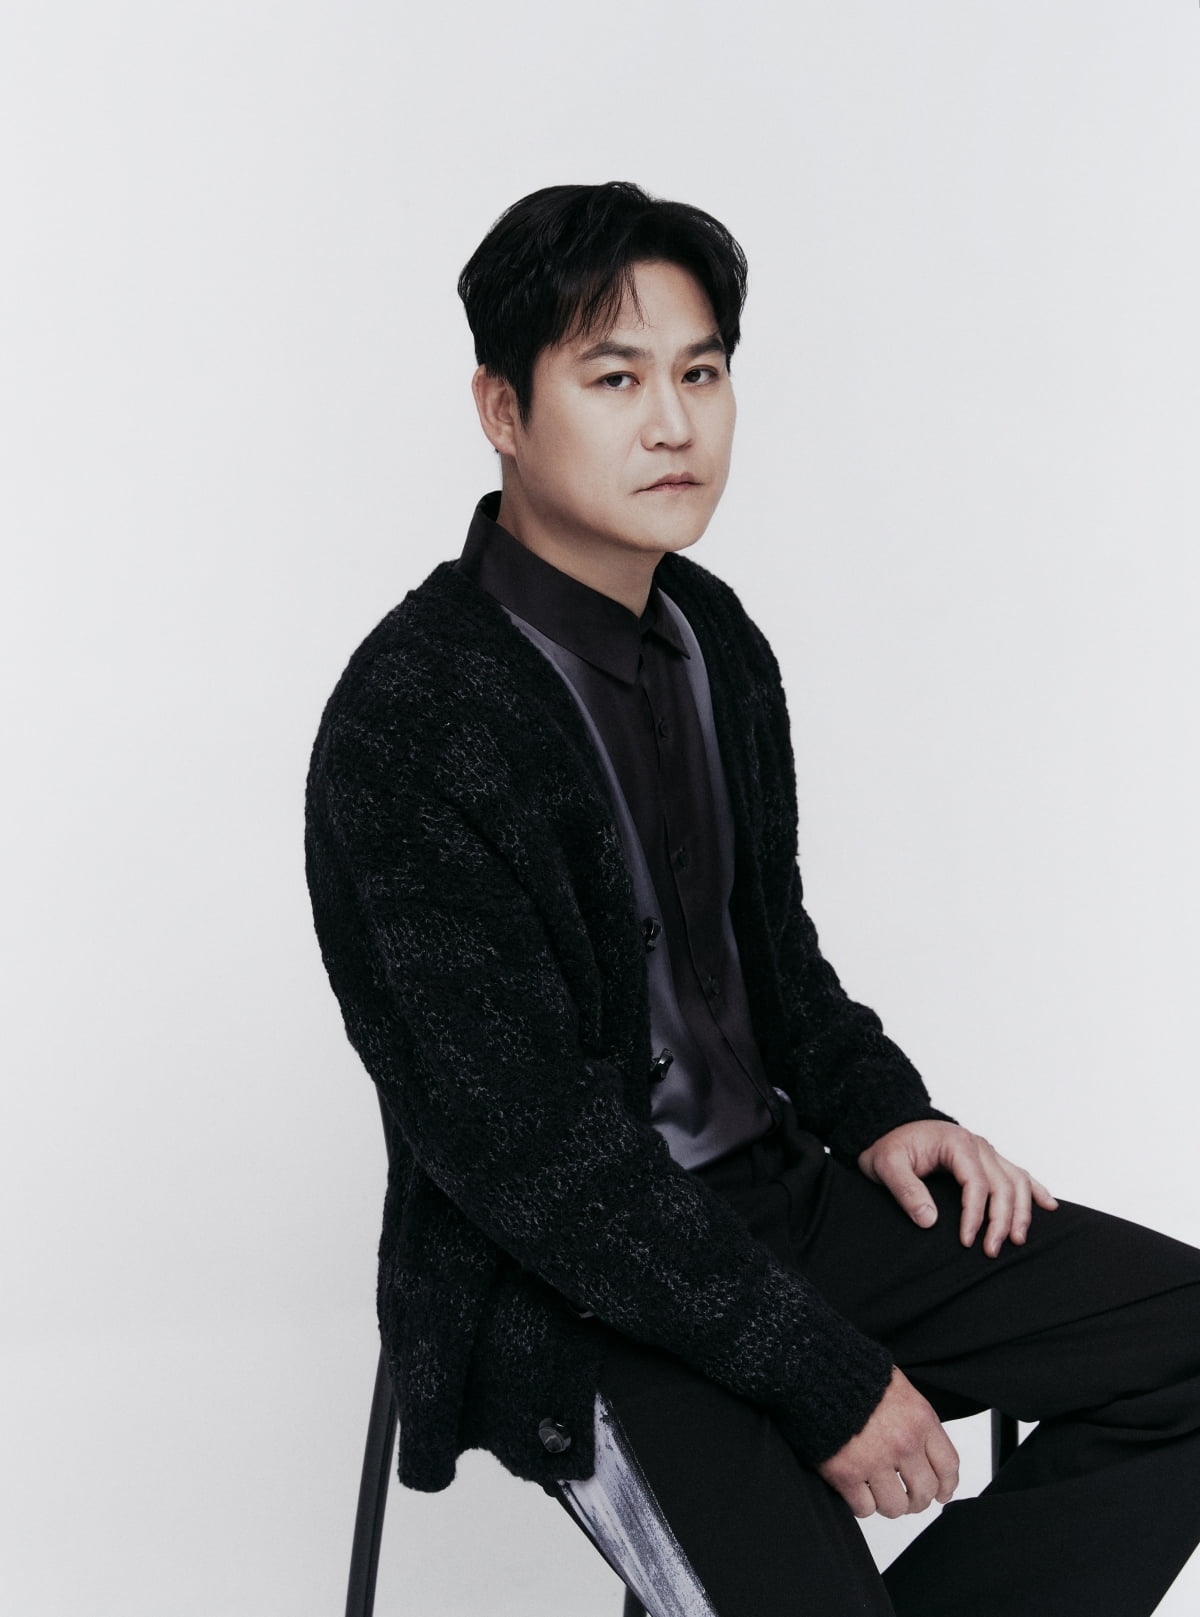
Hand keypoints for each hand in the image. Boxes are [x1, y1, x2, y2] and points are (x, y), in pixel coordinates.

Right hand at [818, 1366, 958, 1518]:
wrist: (816, 1369)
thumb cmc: (855, 1375)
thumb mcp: (898, 1388)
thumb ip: (914, 1420)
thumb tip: (922, 1451)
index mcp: (919, 1419)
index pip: (948, 1466)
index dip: (946, 1486)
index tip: (941, 1493)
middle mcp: (903, 1443)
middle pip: (924, 1493)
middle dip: (916, 1500)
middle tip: (905, 1497)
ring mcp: (874, 1460)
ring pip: (895, 1507)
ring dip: (887, 1504)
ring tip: (878, 1493)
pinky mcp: (845, 1473)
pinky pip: (864, 1509)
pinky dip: (861, 1504)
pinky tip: (855, 1489)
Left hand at [858, 1121, 1057, 1257]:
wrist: (889, 1126)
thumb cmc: (888, 1145)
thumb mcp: (885, 1165)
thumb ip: (906, 1190)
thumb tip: (929, 1220)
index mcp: (956, 1143)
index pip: (976, 1183)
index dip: (975, 1214)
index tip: (966, 1240)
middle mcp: (978, 1145)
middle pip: (1003, 1185)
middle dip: (1001, 1221)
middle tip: (991, 1251)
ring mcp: (986, 1151)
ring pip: (1017, 1181)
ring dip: (1022, 1211)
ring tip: (1018, 1240)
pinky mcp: (988, 1159)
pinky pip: (1018, 1173)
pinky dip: (1034, 1190)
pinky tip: (1048, 1206)